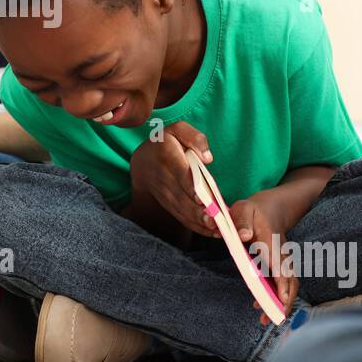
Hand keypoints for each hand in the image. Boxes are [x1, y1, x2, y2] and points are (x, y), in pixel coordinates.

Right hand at [128, 120, 218, 238]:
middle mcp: (163, 178)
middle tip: (215, 221)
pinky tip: (212, 232)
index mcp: (166, 155)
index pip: (180, 173)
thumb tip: (207, 158)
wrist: (143, 162)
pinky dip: (197, 227)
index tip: (202, 198)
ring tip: (218, 230)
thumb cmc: (166, 143)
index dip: (191, 187)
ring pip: (182, 211)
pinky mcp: (169, 205)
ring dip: (199, 223)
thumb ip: (194, 137)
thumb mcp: (177, 130)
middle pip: (182, 197)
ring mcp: (165, 194)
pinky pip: (182, 217)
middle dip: (199, 212)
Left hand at [229, 189, 297, 324]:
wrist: (273, 207)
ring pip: (287, 285)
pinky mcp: (279, 266)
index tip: (281, 301)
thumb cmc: (254, 210)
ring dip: (281, 303)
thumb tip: (245, 236)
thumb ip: (242, 221)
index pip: (280, 266)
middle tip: (273, 319)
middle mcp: (281, 255)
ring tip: (266, 319)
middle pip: (289, 281)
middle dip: (284, 301)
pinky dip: (277, 297)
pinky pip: (282, 284)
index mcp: (271, 242)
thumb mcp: (244, 209)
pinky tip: (262, 305)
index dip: (282, 284)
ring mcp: (282, 261)